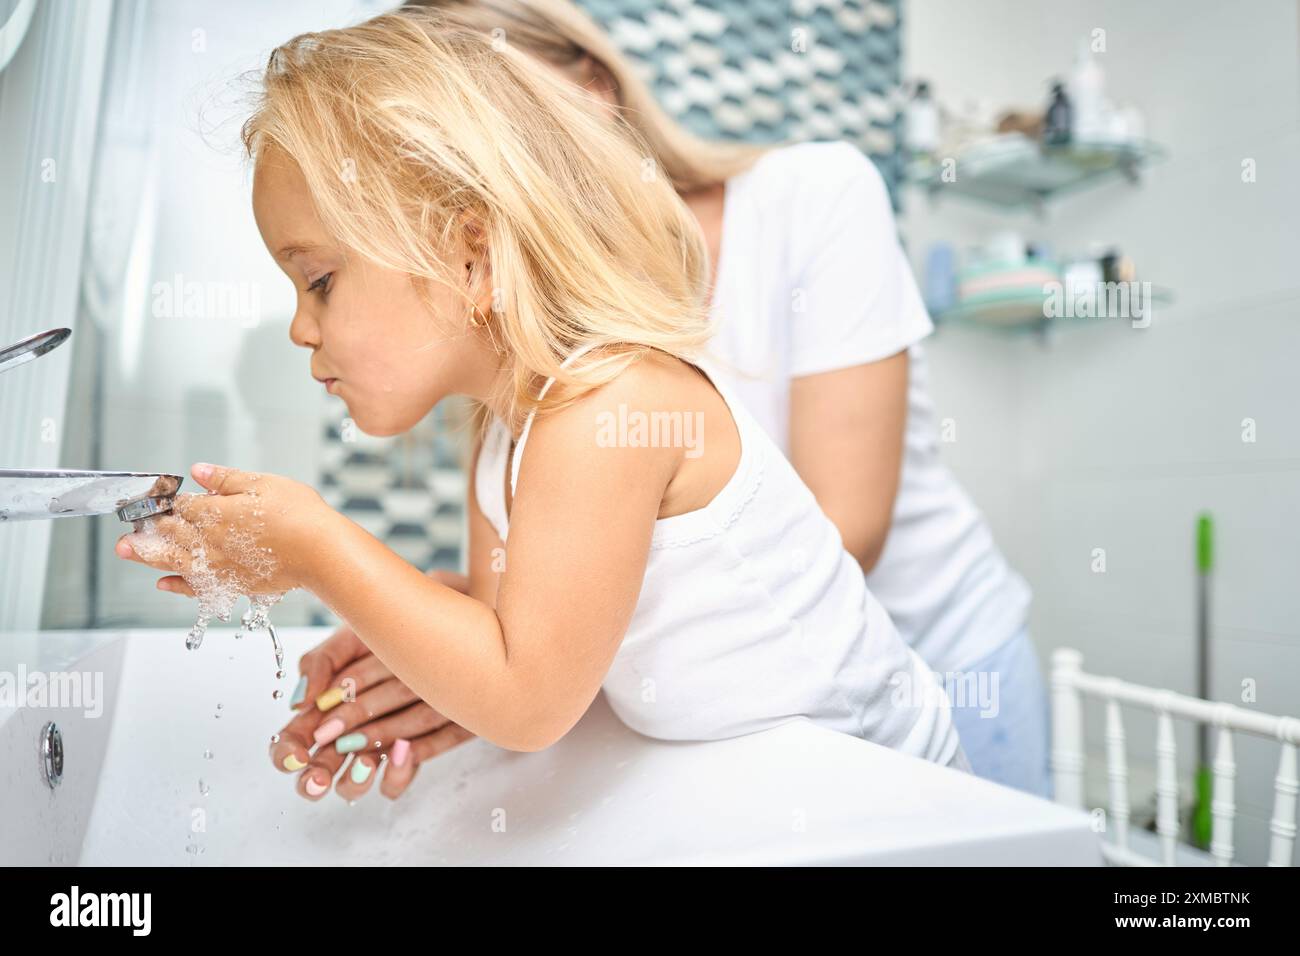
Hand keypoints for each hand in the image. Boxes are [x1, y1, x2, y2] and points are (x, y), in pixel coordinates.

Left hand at [114, 462, 330, 596]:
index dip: (167, 498)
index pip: (182, 504)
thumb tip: (198, 472)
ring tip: (126, 550)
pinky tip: (163, 582)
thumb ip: (227, 479)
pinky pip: (194, 588)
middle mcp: (210, 541)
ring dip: (146, 554)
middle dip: (146, 525)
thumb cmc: (300, 515)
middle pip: (169, 532)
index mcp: (216, 511)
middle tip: (127, 525)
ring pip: (172, 560)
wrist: (321, 553)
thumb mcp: (264, 484)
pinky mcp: (231, 585)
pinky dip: (176, 585)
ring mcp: (218, 566)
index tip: (157, 496)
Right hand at [270, 571, 477, 800]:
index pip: (298, 739)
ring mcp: (394, 733)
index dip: (289, 753)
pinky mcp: (433, 736)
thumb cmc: (397, 623)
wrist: (455, 605)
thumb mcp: (353, 634)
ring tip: (364, 759)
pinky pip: (411, 769)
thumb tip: (299, 701)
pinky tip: (402, 751)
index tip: (295, 755)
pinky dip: (405, 767)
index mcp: (331, 702)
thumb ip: (320, 663)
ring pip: (368, 774)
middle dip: (319, 778)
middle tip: (318, 778)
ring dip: (361, 774)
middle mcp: (358, 723)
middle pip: (327, 770)